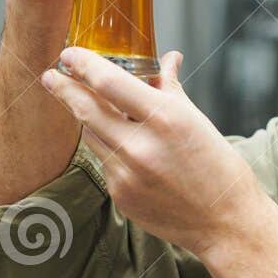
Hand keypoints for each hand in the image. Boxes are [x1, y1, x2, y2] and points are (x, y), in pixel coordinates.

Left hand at [40, 47, 267, 259]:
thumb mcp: (197, 120)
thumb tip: (167, 59)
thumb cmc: (217, 168)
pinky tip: (127, 150)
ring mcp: (126, 175)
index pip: (108, 81)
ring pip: (91, 135)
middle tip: (51, 76)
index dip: (82, 63)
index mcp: (165, 118)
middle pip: (85, 108)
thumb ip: (170, 87)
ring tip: (95, 109)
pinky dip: (109, 149)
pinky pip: (103, 162)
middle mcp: (140, 147)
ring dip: (89, 119)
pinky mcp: (120, 196)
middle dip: (63, 89)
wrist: (226, 223)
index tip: (69, 54)